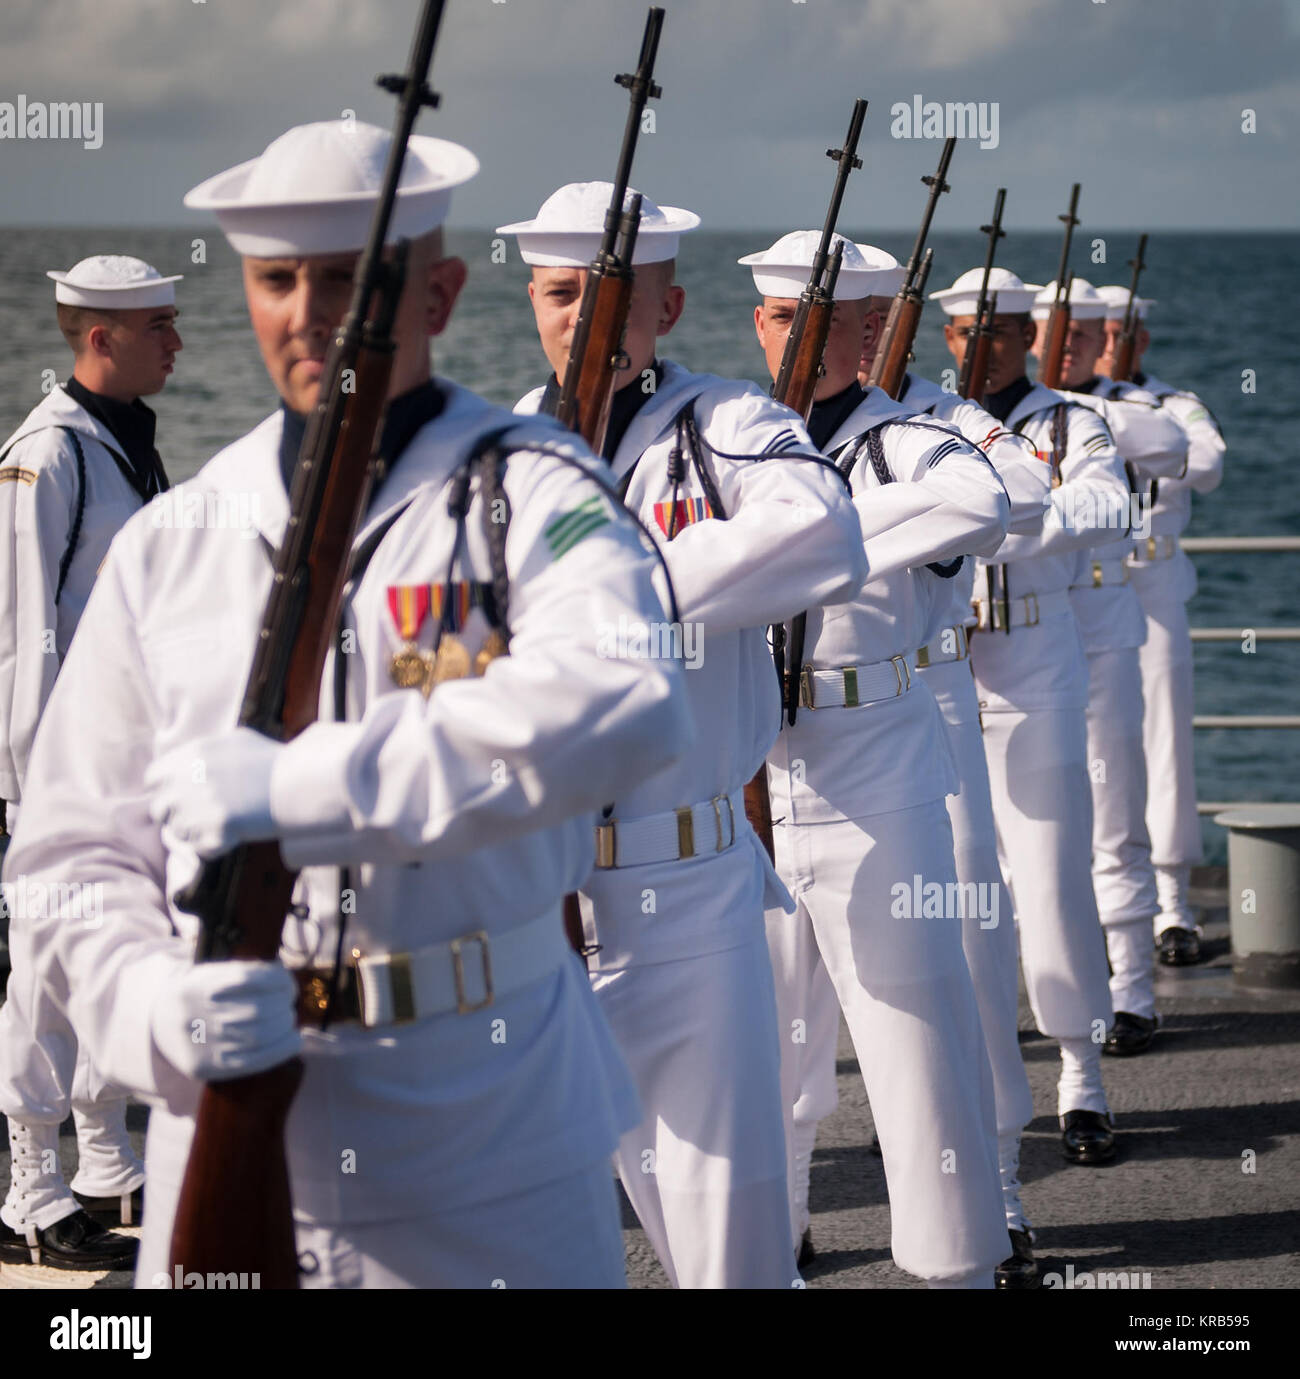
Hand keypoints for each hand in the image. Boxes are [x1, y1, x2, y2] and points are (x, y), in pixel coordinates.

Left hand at [145, 727, 280, 857]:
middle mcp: (191, 778)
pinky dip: (213, 847)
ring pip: (178, 832)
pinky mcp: (218, 828)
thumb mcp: (237, 741)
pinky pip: (199, 848)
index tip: (182, 796)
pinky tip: (232, 837)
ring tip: (221, 825)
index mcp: (193, 754)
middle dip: (176, 815)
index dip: (165, 789)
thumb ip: (205, 752)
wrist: (300, 782)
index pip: (153, 778)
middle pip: (159, 808)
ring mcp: (202, 805)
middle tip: (200, 816)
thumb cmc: (272, 761)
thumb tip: (184, 763)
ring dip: (194, 832)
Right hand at [150, 960, 300, 1081]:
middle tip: (289, 1002)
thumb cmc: (199, 994)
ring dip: (284, 1025)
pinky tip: (294, 1040)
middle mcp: (197, 1015)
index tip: (287, 982)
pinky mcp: (207, 1067)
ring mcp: (201, 1044)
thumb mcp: (211, 973)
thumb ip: (244, 972)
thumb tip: (283, 976)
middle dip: (283, 1004)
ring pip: (258, 1035)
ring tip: (288, 1018)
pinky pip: (251, 1062)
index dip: (277, 979)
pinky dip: (280, 1050)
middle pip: (258, 1009)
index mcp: (198, 985)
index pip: (248, 979)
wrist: (158, 1025)